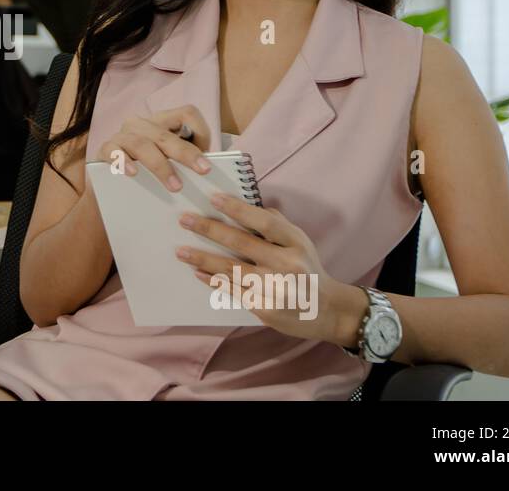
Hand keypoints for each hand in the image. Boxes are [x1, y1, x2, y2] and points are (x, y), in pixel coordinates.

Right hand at [96, 105, 212, 191]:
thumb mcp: (169, 164)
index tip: (208, 156)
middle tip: (203, 171)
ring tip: (175, 186)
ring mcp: (121, 136)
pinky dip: (124, 161)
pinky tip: (134, 173)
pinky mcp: (105, 150)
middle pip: (166, 134)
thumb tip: (212, 169)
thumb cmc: (146, 176)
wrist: (112, 195)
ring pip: (142, 144)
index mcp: (161, 123)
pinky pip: (113, 151)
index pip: (186, 113)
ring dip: (160, 165)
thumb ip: (186, 162)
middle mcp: (141, 124)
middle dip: (186, 153)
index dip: (201, 130)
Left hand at [176, 191, 362, 344]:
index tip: (213, 198)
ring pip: (232, 269)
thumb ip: (276, 224)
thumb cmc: (306, 269)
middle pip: (242, 243)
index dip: (238, 209)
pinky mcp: (266, 308)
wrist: (327, 311)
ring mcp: (276, 288)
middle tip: (185, 220)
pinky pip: (233, 291)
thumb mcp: (300, 242)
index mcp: (296, 243)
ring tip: (181, 251)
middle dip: (210, 230)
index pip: (265, 221)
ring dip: (203, 259)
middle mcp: (288, 264)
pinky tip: (197, 272)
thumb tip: (244, 204)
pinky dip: (213, 281)